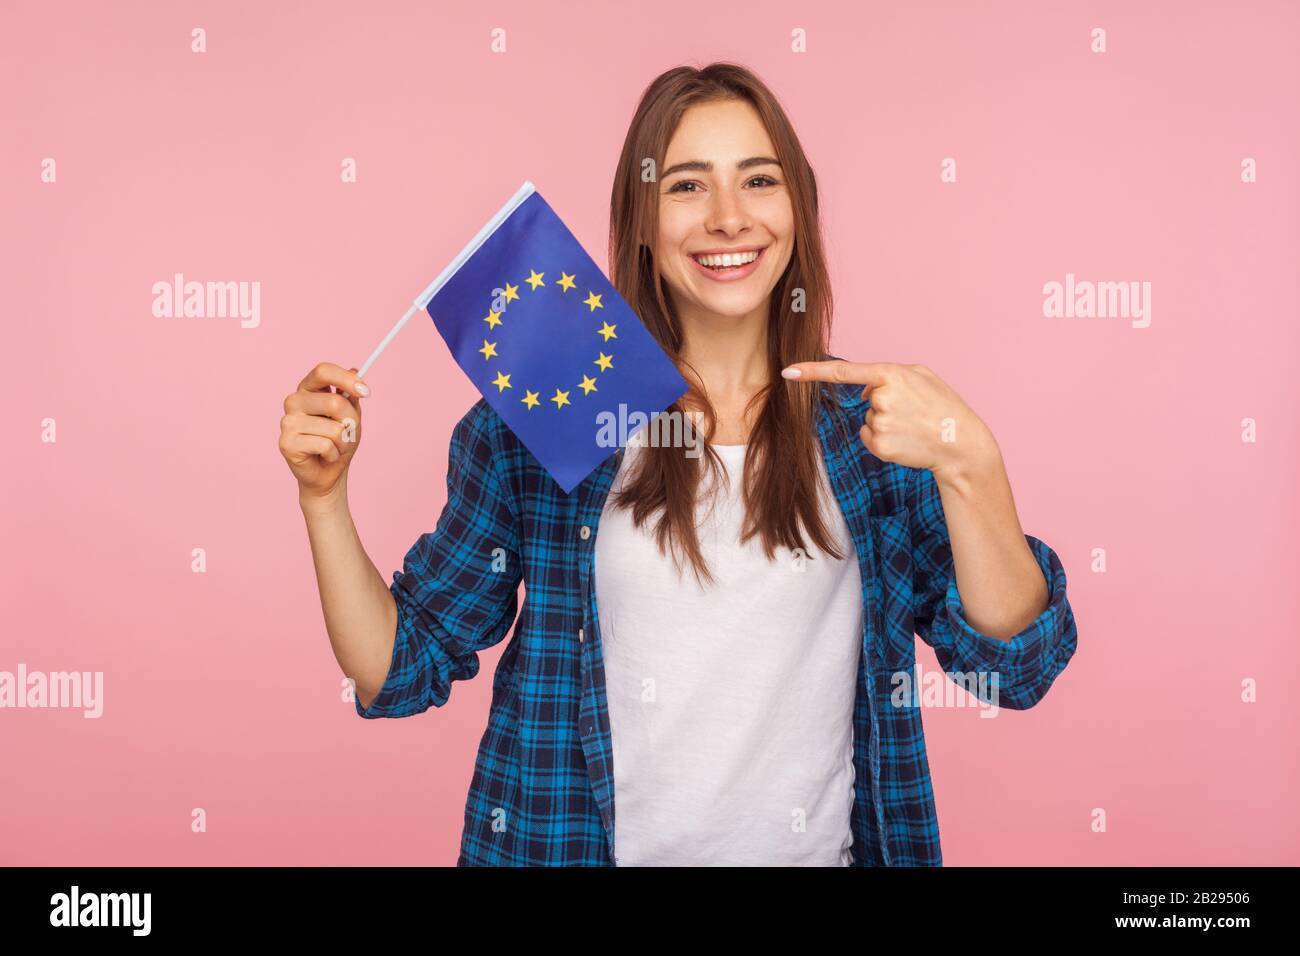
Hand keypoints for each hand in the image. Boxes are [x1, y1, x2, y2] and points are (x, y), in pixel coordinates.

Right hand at [279, 362, 369, 502]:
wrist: (328, 472)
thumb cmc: (338, 441)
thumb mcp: (351, 416)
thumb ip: (351, 395)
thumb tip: (355, 369)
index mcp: (308, 389)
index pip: (323, 371)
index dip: (345, 379)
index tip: (366, 391)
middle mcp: (293, 401)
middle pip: (333, 401)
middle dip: (350, 421)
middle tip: (347, 433)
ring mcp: (287, 421)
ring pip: (333, 428)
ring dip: (343, 442)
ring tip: (334, 447)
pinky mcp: (286, 442)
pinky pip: (325, 445)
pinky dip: (333, 454)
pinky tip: (325, 456)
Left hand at [780, 360, 996, 481]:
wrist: (960, 443)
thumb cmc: (943, 405)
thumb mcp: (922, 376)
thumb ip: (888, 375)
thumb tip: (863, 391)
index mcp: (891, 374)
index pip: (844, 372)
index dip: (812, 371)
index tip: (788, 370)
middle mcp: (881, 398)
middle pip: (866, 400)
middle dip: (884, 404)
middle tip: (914, 411)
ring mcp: (879, 423)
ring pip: (868, 419)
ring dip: (886, 423)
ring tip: (913, 426)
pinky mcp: (878, 446)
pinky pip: (869, 437)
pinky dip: (884, 439)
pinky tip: (906, 440)